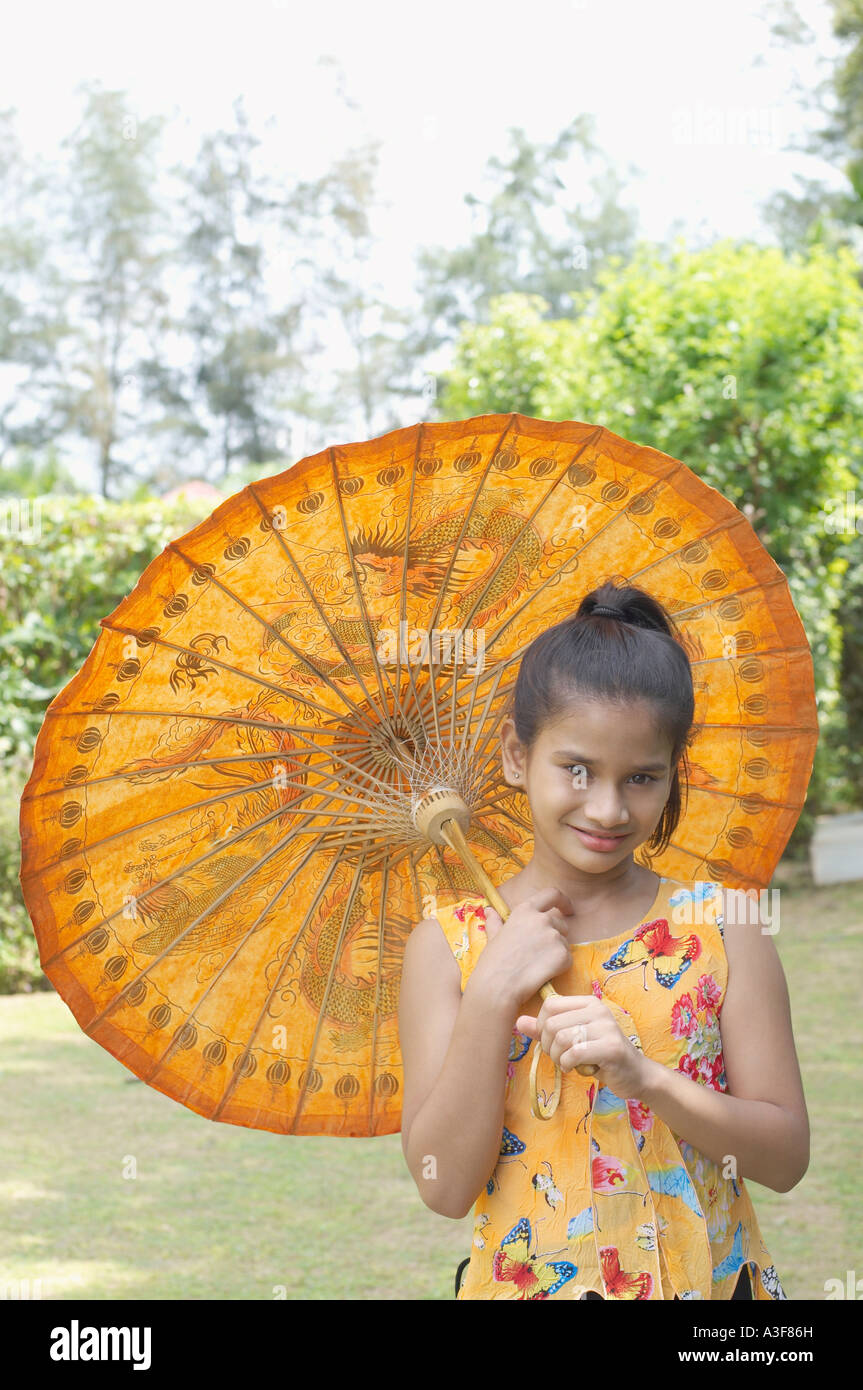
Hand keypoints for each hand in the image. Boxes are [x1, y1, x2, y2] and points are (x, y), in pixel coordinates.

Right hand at [478, 888, 574, 1010]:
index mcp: (525, 910)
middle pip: (561, 922)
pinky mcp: (563, 955)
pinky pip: (568, 959)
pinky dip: (559, 967)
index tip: (567, 908)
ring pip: (564, 942)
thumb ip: (495, 922)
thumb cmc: (493, 962)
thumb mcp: (493, 937)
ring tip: (536, 965)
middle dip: (556, 935)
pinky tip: (542, 973)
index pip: (552, 894)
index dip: (563, 901)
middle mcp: (542, 919)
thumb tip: (489, 910)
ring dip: (556, 952)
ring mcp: (554, 936)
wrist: (498, 986)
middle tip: (540, 953)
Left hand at [516, 994, 649, 1098]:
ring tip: (570, 1063)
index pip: (550, 1005)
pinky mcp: (611, 1047)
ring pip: (561, 1039)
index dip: (542, 1026)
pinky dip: (569, 1065)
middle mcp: (598, 1010)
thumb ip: (546, 1030)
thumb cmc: (600, 1055)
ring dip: (559, 1058)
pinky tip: (578, 1068)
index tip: (551, 1042)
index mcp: (588, 1002)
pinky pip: (574, 1054)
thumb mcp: (571, 1039)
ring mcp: (606, 1027)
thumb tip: (519, 1022)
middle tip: (561, 1057)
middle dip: (549, 1046)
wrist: (635, 1075)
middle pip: (552, 1024)